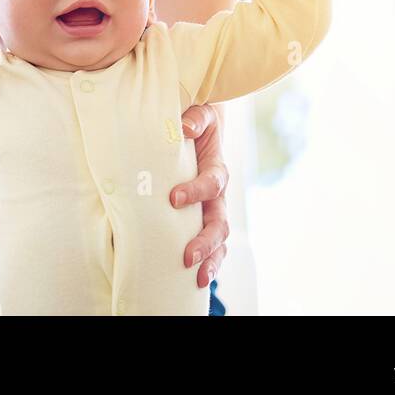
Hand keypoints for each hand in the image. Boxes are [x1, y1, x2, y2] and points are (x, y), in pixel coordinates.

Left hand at [170, 103, 228, 289]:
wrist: (201, 125)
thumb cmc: (197, 120)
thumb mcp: (200, 113)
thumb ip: (195, 118)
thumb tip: (185, 127)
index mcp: (216, 166)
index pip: (212, 183)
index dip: (197, 191)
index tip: (174, 198)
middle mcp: (217, 193)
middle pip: (220, 221)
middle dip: (206, 241)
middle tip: (187, 255)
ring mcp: (212, 208)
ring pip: (219, 239)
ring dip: (211, 259)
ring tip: (198, 277)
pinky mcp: (202, 218)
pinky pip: (212, 245)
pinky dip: (209, 262)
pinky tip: (196, 280)